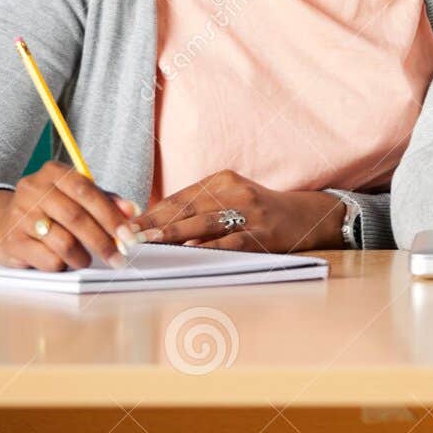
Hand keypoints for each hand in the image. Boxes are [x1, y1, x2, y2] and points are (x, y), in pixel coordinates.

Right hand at [0, 161, 139, 270]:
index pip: (86, 190)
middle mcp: (33, 190)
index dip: (111, 214)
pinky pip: (48, 260)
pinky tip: (63, 261)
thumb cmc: (51, 208)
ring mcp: (19, 216)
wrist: (1, 222)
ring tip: (86, 259)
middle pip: (76, 218)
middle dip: (103, 241)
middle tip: (119, 258)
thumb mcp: (76, 196)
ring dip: (83, 257)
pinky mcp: (12, 242)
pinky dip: (63, 265)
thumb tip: (132, 212)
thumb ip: (106, 200)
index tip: (129, 234)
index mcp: (53, 172)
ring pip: (64, 242)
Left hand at [125, 169, 345, 252]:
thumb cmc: (261, 212)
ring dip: (173, 234)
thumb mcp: (231, 200)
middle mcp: (235, 191)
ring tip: (148, 244)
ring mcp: (251, 211)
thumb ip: (199, 209)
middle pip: (187, 208)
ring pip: (204, 223)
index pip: (179, 197)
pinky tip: (190, 252)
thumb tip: (154, 227)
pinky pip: (231, 241)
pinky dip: (209, 247)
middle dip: (153, 224)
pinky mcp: (263, 232)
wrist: (308, 215)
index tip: (124, 225)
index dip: (151, 212)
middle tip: (126, 236)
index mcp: (223, 180)